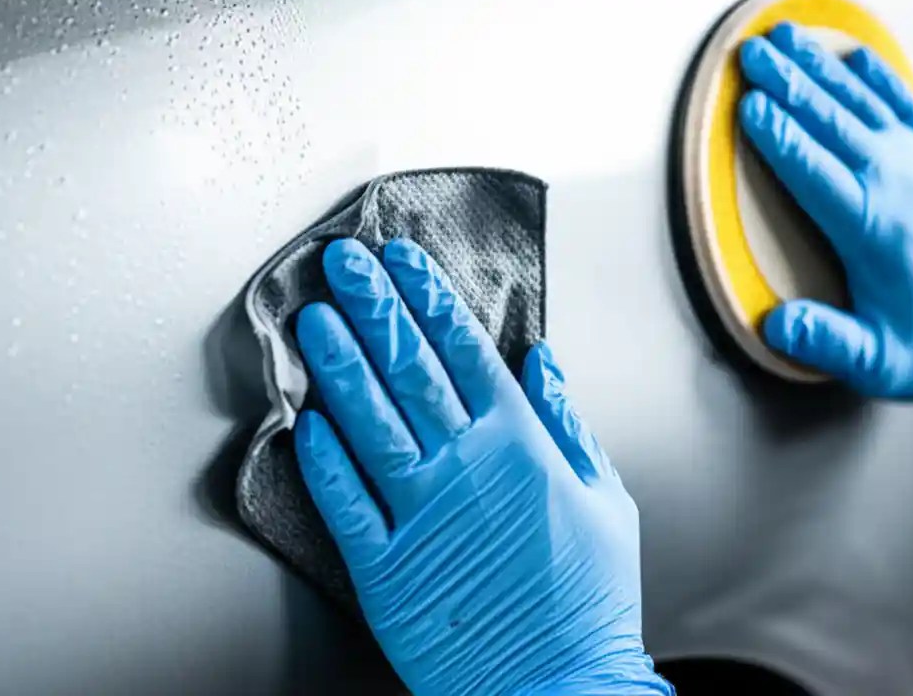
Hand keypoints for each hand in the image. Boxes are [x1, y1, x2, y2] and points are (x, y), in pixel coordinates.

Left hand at [293, 238, 669, 695]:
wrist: (561, 685)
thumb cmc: (588, 600)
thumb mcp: (607, 499)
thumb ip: (567, 422)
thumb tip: (541, 360)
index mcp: (521, 445)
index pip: (463, 350)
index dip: (426, 298)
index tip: (399, 259)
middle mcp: (467, 467)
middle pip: (408, 369)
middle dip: (372, 307)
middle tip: (342, 263)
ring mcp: (422, 516)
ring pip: (369, 423)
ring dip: (337, 365)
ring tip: (312, 319)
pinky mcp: (386, 568)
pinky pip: (346, 502)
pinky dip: (323, 460)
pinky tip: (305, 420)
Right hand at [738, 22, 912, 409]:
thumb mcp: (879, 362)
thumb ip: (827, 342)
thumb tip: (778, 324)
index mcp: (874, 229)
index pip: (815, 170)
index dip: (779, 136)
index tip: (750, 109)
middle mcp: (896, 185)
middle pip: (831, 121)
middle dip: (786, 84)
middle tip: (751, 59)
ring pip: (859, 102)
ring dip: (817, 69)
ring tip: (784, 42)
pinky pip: (900, 103)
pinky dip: (875, 76)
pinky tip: (852, 58)